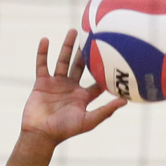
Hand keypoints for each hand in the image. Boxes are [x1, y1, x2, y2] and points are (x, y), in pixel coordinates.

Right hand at [21, 30, 124, 145]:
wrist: (40, 133)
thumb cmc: (65, 130)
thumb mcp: (88, 121)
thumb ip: (106, 110)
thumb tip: (125, 100)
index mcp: (82, 96)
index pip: (96, 81)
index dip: (104, 70)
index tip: (113, 55)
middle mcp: (70, 87)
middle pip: (79, 66)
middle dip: (84, 52)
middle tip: (92, 35)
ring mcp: (56, 83)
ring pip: (62, 61)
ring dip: (67, 46)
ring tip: (73, 31)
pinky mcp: (42, 82)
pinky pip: (42, 64)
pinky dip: (43, 53)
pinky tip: (45, 40)